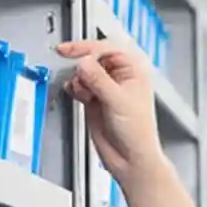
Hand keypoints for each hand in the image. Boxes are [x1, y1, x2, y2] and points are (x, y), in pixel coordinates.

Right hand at [57, 40, 163, 184]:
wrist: (130, 158)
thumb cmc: (138, 132)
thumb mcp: (117, 101)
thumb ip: (99, 80)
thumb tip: (83, 62)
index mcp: (134, 69)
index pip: (107, 48)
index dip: (87, 48)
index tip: (69, 51)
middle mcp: (120, 75)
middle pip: (93, 57)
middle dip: (81, 63)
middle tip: (69, 67)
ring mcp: (106, 86)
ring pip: (84, 71)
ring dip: (78, 78)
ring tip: (83, 91)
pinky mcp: (94, 98)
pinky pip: (79, 84)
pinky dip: (75, 87)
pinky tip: (79, 94)